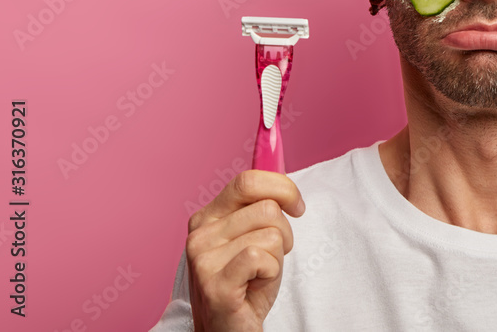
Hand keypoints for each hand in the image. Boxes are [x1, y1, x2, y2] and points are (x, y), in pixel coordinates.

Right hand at [186, 170, 305, 331]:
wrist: (230, 331)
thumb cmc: (247, 284)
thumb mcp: (253, 238)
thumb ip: (261, 208)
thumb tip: (284, 180)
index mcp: (207, 217)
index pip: (248, 181)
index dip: (283, 188)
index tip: (297, 207)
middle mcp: (199, 233)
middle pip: (267, 208)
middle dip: (284, 232)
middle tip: (271, 257)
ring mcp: (203, 258)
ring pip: (271, 233)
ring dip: (277, 257)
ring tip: (260, 274)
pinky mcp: (215, 283)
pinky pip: (262, 257)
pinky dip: (271, 273)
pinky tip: (255, 286)